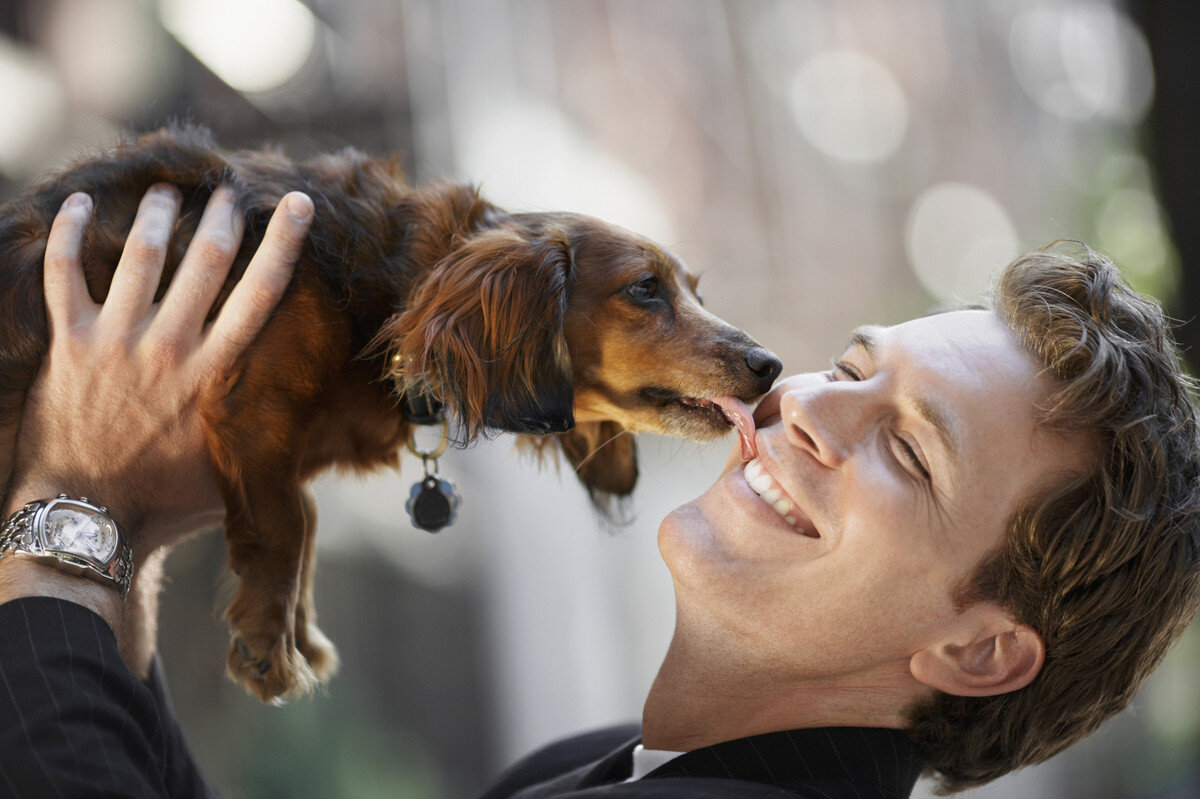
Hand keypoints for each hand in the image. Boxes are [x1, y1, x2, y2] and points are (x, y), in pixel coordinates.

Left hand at [0, 183, 312, 670]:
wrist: (90, 518)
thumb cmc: (169, 501)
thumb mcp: (235, 466)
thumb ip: (270, 434)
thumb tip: (322, 428)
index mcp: (214, 372)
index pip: (260, 293)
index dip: (283, 242)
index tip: (298, 204)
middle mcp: (170, 347)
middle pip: (205, 260)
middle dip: (223, 216)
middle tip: (229, 189)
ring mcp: (116, 342)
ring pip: (142, 255)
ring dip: (159, 215)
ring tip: (168, 191)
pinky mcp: (70, 346)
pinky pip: (64, 275)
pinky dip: (69, 236)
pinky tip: (77, 206)